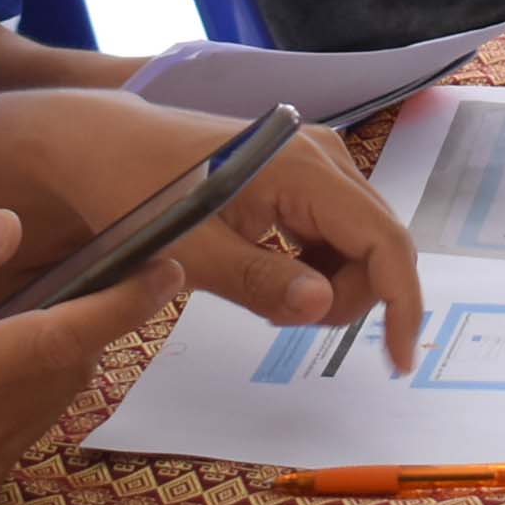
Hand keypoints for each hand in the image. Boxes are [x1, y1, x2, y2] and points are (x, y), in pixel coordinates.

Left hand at [0, 100, 425, 372]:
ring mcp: (314, 162)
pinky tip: (270, 276)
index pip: (384, 242)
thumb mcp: (191, 249)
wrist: (103, 143)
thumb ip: (258, 281)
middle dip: (348, 298)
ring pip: (358, 242)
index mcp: (305, 170)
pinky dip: (315, 267)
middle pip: (377, 245)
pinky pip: (333, 232)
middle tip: (283, 321)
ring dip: (330, 285)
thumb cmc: (138, 190)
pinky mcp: (299, 173)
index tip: (398, 361)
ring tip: (266, 298)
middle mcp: (324, 158)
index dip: (402, 303)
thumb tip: (323, 307)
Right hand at [0, 208, 187, 504]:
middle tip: (66, 284)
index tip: (164, 272)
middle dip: (78, 324)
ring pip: (47, 406)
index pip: (64, 338)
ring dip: (45, 362)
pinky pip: (19, 439)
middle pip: (65, 370)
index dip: (123, 303)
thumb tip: (9, 231)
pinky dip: (15, 401)